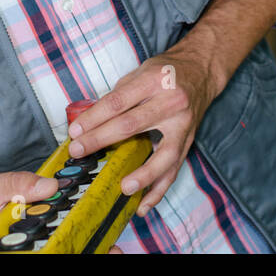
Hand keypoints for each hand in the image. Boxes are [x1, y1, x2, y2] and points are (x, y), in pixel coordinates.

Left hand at [66, 43, 220, 217]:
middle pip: (132, 125)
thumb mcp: (140, 72)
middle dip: (101, 140)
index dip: (94, 118)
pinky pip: (174, 169)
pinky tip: (143, 204)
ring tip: (123, 187)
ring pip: (163, 154)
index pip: (118, 102)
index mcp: (154, 80)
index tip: (74, 132)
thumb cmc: (166, 72)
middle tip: (79, 151)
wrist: (201, 71)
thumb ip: (118, 96)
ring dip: (142, 174)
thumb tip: (90, 120)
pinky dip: (159, 189)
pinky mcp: (189, 141)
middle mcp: (171, 102)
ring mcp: (183, 124)